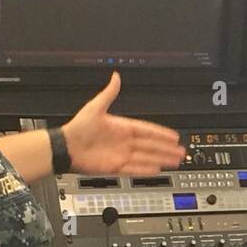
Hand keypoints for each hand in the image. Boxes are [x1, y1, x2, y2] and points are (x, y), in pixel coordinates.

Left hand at [61, 71, 185, 175]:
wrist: (66, 147)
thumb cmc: (77, 127)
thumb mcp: (95, 107)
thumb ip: (109, 93)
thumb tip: (116, 76)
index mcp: (122, 127)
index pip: (147, 130)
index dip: (161, 133)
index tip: (173, 136)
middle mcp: (123, 142)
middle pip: (151, 145)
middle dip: (166, 148)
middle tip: (181, 151)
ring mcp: (120, 155)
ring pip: (146, 158)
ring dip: (161, 159)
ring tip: (175, 161)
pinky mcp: (115, 167)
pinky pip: (134, 169)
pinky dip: (145, 170)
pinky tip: (157, 170)